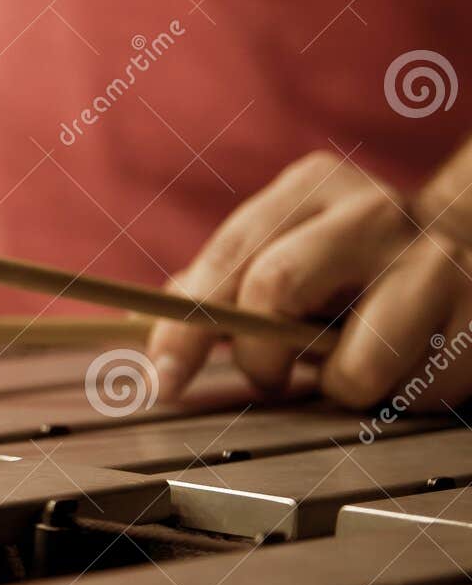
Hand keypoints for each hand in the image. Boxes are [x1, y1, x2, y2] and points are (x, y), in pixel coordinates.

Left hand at [146, 150, 471, 407]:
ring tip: (352, 370)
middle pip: (276, 286)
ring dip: (342, 387)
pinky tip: (408, 367)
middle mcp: (373, 209)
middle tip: (268, 378)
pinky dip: (399, 398)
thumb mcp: (286, 248)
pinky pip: (417, 390)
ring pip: (357, 361)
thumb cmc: (356, 261)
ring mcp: (435, 258)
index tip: (163, 379)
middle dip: (258, 356)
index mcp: (311, 186)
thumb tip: (149, 331)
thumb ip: (220, 282)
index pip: (230, 257)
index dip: (185, 325)